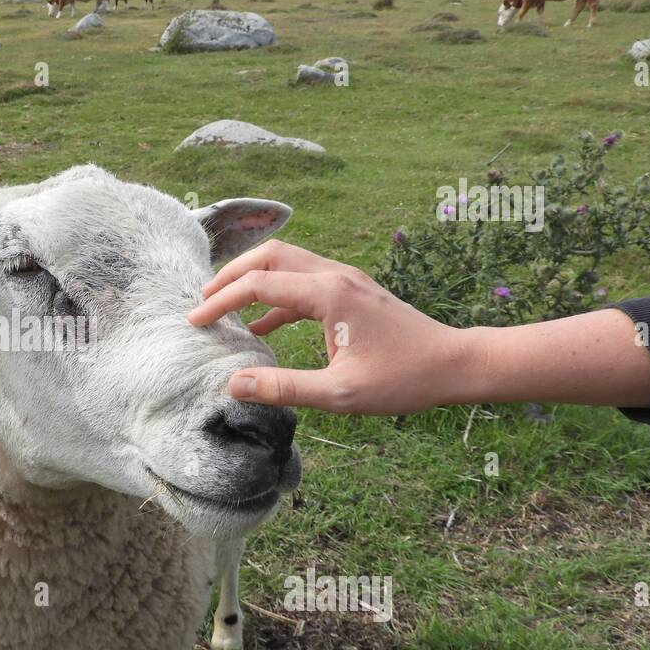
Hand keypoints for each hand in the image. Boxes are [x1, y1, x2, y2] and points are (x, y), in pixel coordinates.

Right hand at [186, 240, 473, 413]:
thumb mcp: (339, 393)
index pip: (258, 285)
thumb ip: (284, 387)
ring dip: (252, 280)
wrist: (455, 363)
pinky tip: (263, 326)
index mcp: (328, 294)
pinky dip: (276, 296)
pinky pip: (304, 282)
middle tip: (203, 300)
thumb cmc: (404, 379)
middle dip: (231, 275)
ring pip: (286, 263)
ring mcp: (347, 279)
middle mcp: (335, 276)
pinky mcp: (354, 290)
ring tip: (224, 306)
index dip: (220, 302)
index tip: (194, 322)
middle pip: (269, 257)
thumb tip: (234, 384)